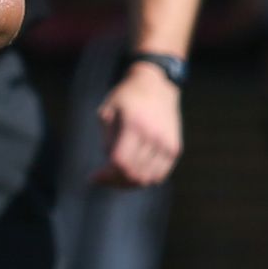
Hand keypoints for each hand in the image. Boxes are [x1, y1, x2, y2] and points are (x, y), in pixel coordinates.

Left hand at [94, 60, 183, 187]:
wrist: (156, 85)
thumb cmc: (125, 98)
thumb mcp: (107, 112)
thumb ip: (107, 139)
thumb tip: (110, 165)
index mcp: (134, 125)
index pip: (120, 162)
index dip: (105, 176)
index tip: (92, 177)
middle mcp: (153, 136)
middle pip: (133, 174)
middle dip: (113, 181)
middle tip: (102, 178)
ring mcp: (167, 143)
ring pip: (147, 178)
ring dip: (129, 183)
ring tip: (115, 177)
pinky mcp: (175, 148)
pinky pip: (159, 175)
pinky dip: (144, 179)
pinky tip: (131, 173)